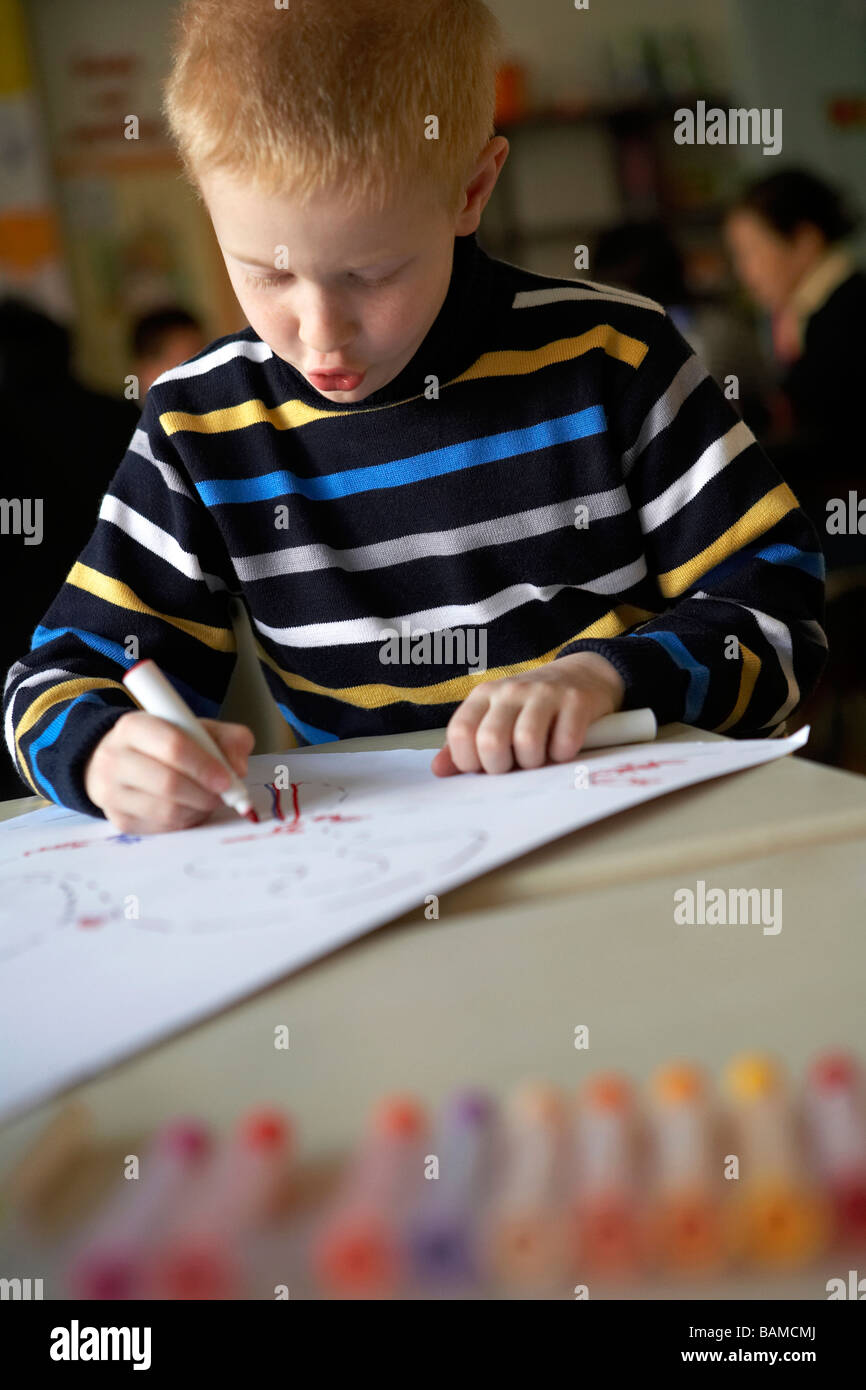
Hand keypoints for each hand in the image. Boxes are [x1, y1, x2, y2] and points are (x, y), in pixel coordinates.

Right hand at [84, 711, 254, 832]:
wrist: (126, 760)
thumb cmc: (167, 743)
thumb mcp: (200, 729)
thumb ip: (229, 739)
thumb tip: (237, 769)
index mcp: (134, 727)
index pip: (172, 747)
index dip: (204, 765)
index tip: (227, 779)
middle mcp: (113, 758)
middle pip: (168, 783)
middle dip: (205, 793)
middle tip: (223, 795)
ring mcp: (111, 792)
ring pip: (166, 811)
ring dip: (197, 809)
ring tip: (207, 799)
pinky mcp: (119, 820)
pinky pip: (162, 827)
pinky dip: (185, 821)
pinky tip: (189, 807)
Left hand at [431, 652, 624, 776]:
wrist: (582, 675)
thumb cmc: (531, 708)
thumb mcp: (494, 718)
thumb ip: (465, 746)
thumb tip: (439, 770)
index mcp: (483, 696)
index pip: (460, 732)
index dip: (468, 761)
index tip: (483, 766)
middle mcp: (510, 690)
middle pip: (491, 740)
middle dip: (500, 767)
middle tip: (512, 767)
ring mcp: (544, 693)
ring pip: (527, 741)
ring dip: (533, 764)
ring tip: (538, 759)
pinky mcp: (575, 700)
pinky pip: (564, 742)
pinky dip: (562, 755)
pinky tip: (561, 748)